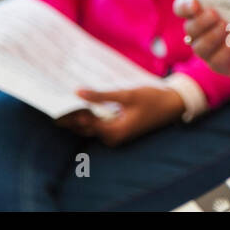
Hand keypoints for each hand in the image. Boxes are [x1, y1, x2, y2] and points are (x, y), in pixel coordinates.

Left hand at [57, 86, 184, 145]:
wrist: (173, 106)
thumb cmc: (152, 100)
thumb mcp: (127, 95)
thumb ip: (102, 96)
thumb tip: (78, 92)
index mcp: (114, 131)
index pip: (83, 123)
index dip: (69, 112)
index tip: (56, 99)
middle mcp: (112, 137)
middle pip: (84, 127)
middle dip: (71, 114)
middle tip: (56, 97)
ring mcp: (115, 134)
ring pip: (90, 126)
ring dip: (80, 114)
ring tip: (67, 98)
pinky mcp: (118, 129)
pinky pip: (99, 123)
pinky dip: (91, 114)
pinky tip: (85, 102)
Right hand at [174, 0, 229, 78]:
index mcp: (205, 11)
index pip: (183, 8)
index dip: (184, 6)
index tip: (195, 2)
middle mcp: (204, 32)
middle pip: (189, 28)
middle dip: (200, 21)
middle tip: (215, 13)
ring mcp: (213, 50)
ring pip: (199, 47)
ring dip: (211, 36)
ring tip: (228, 26)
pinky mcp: (225, 66)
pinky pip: (217, 62)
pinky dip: (226, 49)